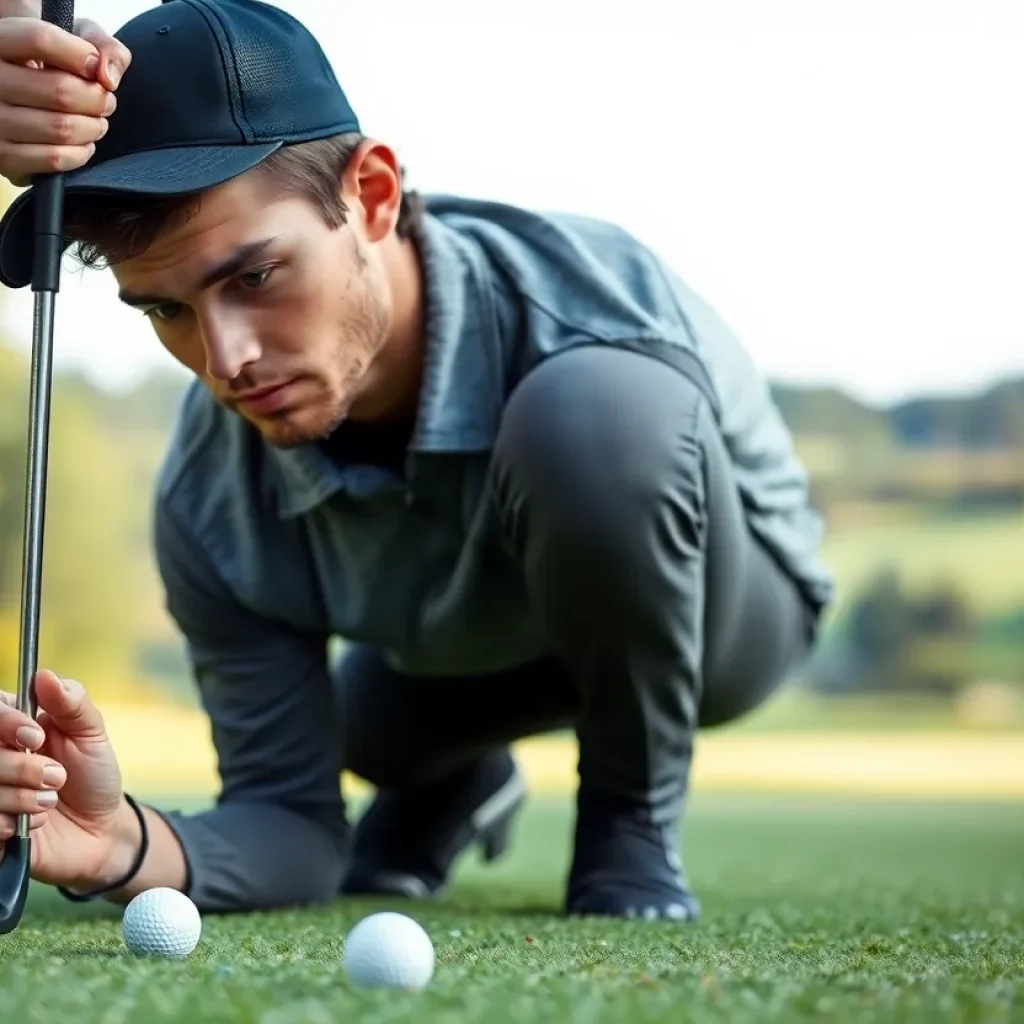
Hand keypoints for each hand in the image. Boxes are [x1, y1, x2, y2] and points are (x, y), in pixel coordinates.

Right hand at [0, 11, 129, 185]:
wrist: (20, 98)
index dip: (81, 55)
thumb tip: (107, 77)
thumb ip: (102, 45)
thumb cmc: (54, 65)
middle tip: (105, 102)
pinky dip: (81, 153)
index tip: (95, 69)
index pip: (41, 40)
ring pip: (62, 128)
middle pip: (61, 91)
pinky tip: (83, 142)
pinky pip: (55, 158)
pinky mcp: (4, 156)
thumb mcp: (74, 40)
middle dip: (97, 100)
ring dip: (93, 128)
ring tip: (96, 121)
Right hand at [0, 669, 131, 889]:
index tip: (35, 737)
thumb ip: (71, 702)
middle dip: (22, 767)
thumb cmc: (94, 774)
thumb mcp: (91, 734)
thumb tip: (45, 676)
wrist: (101, 828)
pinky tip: (35, 823)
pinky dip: (13, 824)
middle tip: (57, 776)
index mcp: (13, 725)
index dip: (6, 723)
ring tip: (51, 800)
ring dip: (22, 797)